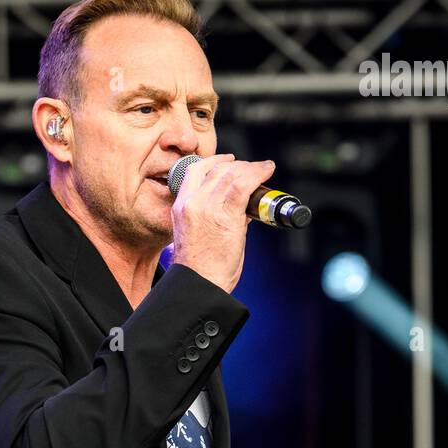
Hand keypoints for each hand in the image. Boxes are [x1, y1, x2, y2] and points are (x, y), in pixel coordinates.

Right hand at [171, 155, 276, 293]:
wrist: (199, 286)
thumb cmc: (201, 270)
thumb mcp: (198, 235)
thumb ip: (213, 217)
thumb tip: (240, 208)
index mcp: (181, 207)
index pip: (196, 170)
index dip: (215, 161)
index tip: (229, 161)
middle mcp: (192, 203)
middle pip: (216, 169)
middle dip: (238, 165)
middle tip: (252, 169)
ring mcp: (207, 208)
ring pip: (231, 174)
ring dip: (250, 168)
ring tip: (263, 169)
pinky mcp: (226, 216)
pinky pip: (243, 185)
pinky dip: (258, 174)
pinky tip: (267, 170)